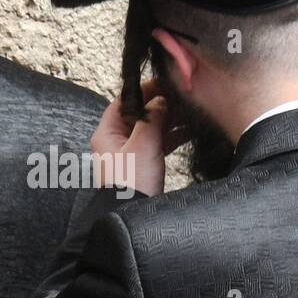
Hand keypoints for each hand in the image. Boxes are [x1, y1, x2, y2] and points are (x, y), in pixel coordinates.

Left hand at [89, 79, 184, 196]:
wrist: (130, 215)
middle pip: (138, 113)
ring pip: (150, 128)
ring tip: (190, 113)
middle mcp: (115, 140)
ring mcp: (128, 152)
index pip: (124, 101)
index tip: (164, 83)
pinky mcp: (140, 164)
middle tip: (182, 98)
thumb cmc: (131, 182)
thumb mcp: (143, 144)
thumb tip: (160, 100)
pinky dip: (170, 136)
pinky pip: (156, 143)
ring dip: (169, 120)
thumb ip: (152, 118)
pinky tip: (188, 132)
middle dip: (161, 105)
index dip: (144, 90)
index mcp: (107, 131)